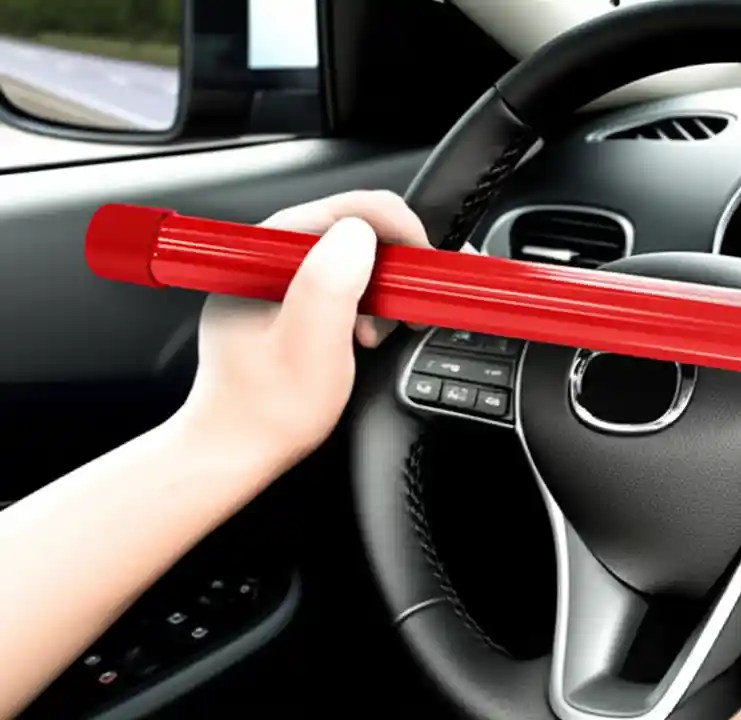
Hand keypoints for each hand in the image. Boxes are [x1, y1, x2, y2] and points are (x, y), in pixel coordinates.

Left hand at [175, 190, 432, 473]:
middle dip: (393, 263)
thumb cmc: (266, 411)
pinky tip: (361, 334)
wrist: (235, 451)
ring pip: (350, 255)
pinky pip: (338, 281)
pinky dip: (364, 303)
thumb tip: (361, 233)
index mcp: (264, 254)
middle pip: (352, 229)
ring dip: (379, 287)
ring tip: (378, 329)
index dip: (400, 231)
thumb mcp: (310, 347)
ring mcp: (274, 278)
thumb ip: (332, 283)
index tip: (426, 267)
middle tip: (410, 303)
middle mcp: (265, 256)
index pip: (347, 209)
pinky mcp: (285, 300)